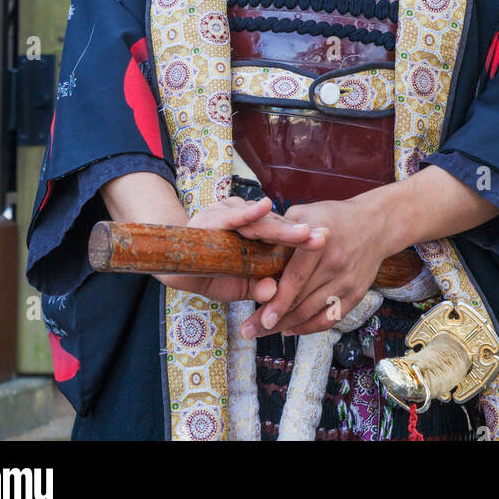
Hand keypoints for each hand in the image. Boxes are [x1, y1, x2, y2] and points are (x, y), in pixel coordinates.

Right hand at [156, 195, 326, 305]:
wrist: (170, 263)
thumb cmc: (207, 272)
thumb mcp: (235, 285)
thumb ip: (254, 287)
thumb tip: (273, 292)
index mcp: (254, 237)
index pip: (283, 237)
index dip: (303, 239)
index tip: (327, 241)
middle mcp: (244, 222)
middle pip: (277, 228)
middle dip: (301, 235)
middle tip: (324, 237)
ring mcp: (229, 216)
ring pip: (259, 224)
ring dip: (281, 228)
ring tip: (305, 233)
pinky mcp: (212, 218)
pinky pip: (232, 216)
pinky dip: (247, 213)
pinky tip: (264, 206)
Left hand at [238, 194, 389, 339]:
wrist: (376, 224)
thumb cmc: (334, 217)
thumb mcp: (306, 213)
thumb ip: (280, 229)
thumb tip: (251, 242)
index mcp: (320, 242)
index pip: (295, 278)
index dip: (276, 301)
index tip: (259, 318)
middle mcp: (335, 264)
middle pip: (301, 302)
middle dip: (273, 320)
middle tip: (249, 331)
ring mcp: (347, 282)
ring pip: (312, 315)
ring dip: (287, 327)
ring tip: (265, 332)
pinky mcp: (356, 295)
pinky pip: (330, 319)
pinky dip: (308, 328)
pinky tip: (291, 329)